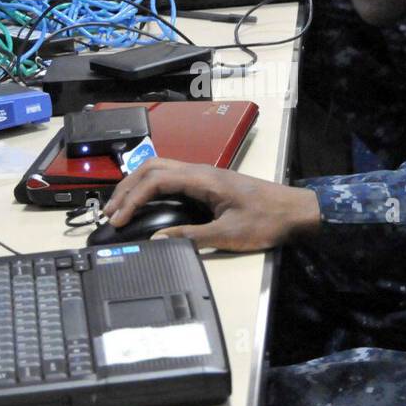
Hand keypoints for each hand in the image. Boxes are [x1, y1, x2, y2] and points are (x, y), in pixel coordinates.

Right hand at [101, 157, 319, 251]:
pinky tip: (145, 201)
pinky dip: (151, 186)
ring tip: (120, 206)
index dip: (131, 199)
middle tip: (109, 211)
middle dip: (126, 188)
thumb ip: (189, 236)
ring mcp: (204, 174)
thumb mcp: (227, 235)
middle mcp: (201, 170)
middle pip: (152, 168)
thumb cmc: (267, 221)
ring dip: (137, 185)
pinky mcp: (209, 182)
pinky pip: (172, 176)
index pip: (155, 180)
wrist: (296, 212)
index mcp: (203, 178)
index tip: (118, 219)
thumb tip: (157, 238)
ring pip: (161, 169)